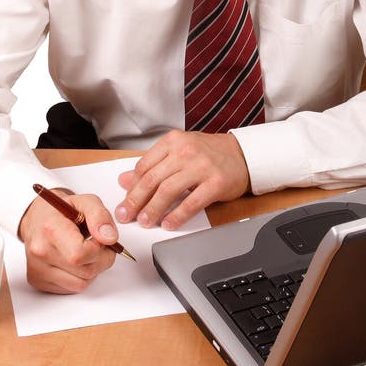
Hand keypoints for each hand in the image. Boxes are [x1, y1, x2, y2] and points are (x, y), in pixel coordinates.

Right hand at [18, 190, 117, 292]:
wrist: (36, 219)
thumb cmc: (62, 210)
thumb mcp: (86, 202)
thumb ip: (100, 217)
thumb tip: (110, 238)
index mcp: (51, 228)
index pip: (80, 254)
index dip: (98, 249)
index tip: (99, 239)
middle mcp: (41, 251)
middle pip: (85, 271)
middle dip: (100, 259)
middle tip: (97, 244)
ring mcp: (38, 269)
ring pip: (81, 284)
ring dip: (91, 270)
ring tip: (85, 252)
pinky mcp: (38, 282)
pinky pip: (71, 289)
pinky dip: (79, 277)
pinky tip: (74, 261)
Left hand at [114, 130, 249, 229]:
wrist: (241, 154)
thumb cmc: (208, 154)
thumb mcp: (178, 152)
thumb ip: (152, 165)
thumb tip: (124, 180)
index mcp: (173, 141)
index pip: (144, 166)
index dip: (131, 187)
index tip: (124, 202)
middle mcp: (185, 150)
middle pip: (152, 179)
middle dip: (136, 201)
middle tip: (126, 216)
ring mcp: (201, 166)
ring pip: (168, 191)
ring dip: (153, 209)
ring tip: (145, 222)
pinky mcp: (216, 182)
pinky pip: (191, 202)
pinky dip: (177, 216)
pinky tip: (169, 224)